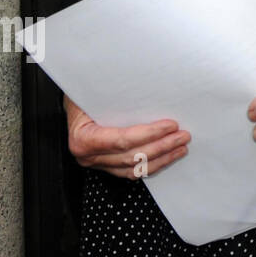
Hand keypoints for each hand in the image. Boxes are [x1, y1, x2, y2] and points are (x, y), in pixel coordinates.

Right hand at [64, 95, 188, 178]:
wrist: (72, 105)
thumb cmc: (82, 96)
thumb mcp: (93, 90)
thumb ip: (116, 93)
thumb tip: (147, 85)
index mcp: (83, 138)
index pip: (122, 140)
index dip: (150, 134)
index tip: (171, 125)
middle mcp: (89, 156)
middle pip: (132, 156)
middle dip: (162, 147)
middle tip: (183, 136)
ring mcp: (97, 163)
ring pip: (134, 169)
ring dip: (161, 159)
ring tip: (181, 147)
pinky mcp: (106, 165)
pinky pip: (131, 171)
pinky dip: (152, 165)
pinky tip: (168, 156)